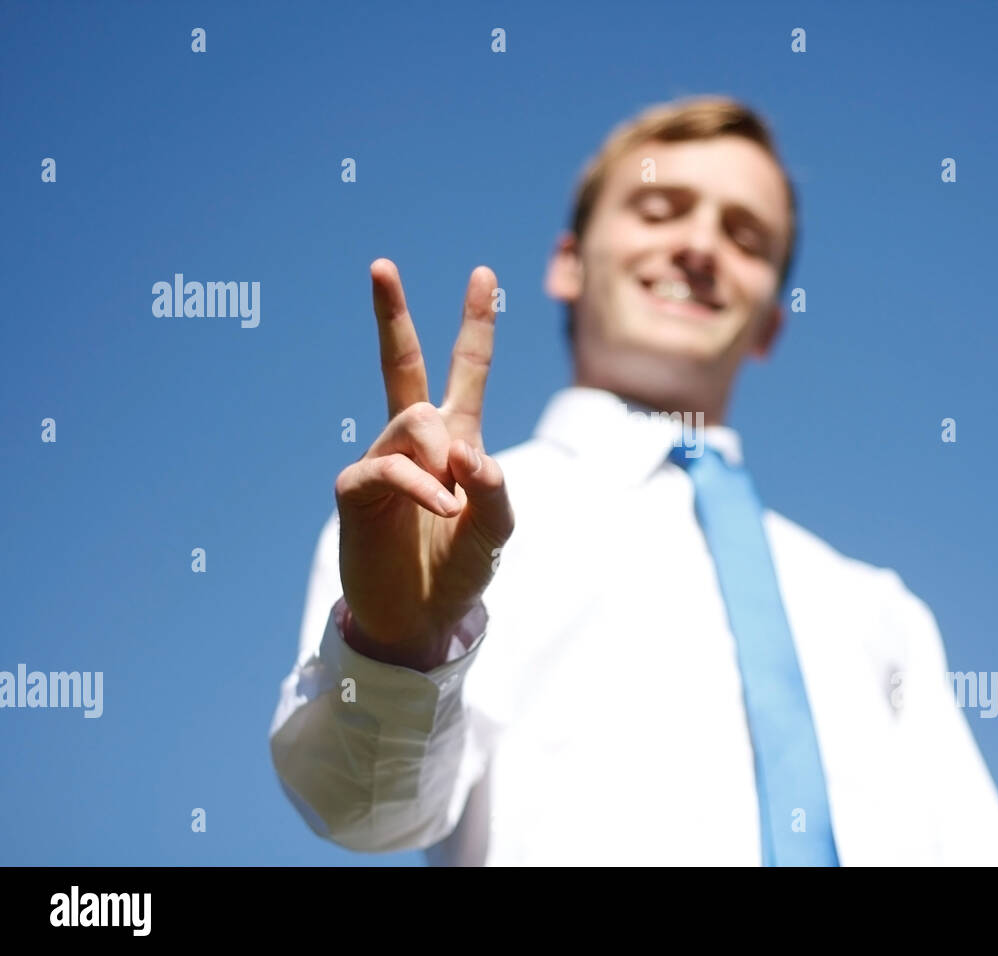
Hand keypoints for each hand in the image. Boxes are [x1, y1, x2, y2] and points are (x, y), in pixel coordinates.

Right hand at [333, 259, 513, 669]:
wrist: (422, 618)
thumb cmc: (461, 568)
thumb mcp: (499, 529)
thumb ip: (494, 488)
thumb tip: (463, 450)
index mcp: (456, 438)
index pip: (466, 370)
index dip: (475, 323)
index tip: (483, 274)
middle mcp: (416, 440)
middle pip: (401, 365)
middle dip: (392, 315)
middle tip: (380, 265)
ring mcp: (383, 460)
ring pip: (416, 422)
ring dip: (442, 461)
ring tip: (451, 506)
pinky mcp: (356, 489)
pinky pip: (391, 467)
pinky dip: (422, 486)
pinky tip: (442, 509)